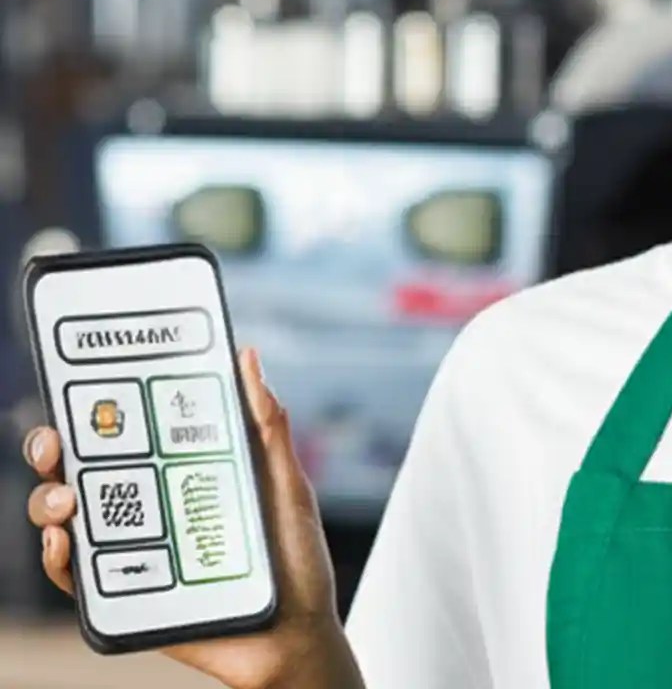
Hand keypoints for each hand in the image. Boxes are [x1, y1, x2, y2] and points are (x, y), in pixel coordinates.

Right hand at [23, 348, 363, 688]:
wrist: (297, 637)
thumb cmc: (296, 563)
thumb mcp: (286, 487)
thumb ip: (267, 427)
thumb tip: (247, 358)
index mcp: (185, 473)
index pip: (129, 433)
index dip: (96, 408)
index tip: (79, 383)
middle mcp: (152, 507)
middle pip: (85, 469)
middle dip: (56, 448)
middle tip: (57, 443)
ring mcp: (137, 550)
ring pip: (69, 516)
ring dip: (50, 499)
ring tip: (66, 499)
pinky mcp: (128, 594)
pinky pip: (77, 575)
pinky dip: (60, 556)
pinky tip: (66, 540)